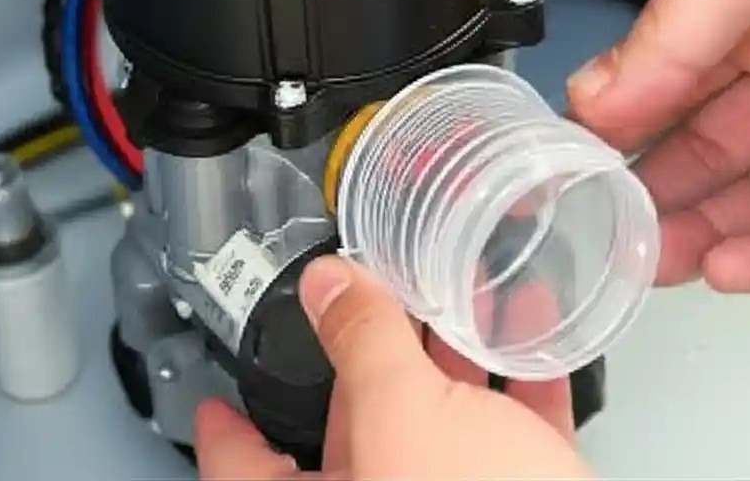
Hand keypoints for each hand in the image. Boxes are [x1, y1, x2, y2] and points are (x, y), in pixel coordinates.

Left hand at [194, 256, 595, 479]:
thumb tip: (328, 287)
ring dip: (450, 357)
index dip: (228, 430)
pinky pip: (511, 431)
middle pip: (353, 431)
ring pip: (439, 426)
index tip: (220, 402)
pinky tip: (529, 330)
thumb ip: (362, 345)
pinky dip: (518, 380)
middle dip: (366, 360)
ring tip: (457, 297)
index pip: (244, 470)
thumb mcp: (405, 415)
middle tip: (365, 303)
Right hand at [568, 0, 749, 291]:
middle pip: (713, 150)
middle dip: (659, 198)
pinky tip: (736, 263)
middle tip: (612, 237)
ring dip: (713, 233)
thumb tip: (598, 96)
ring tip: (660, 262)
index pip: (668, 87)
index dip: (623, 134)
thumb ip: (674, 25)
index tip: (580, 174)